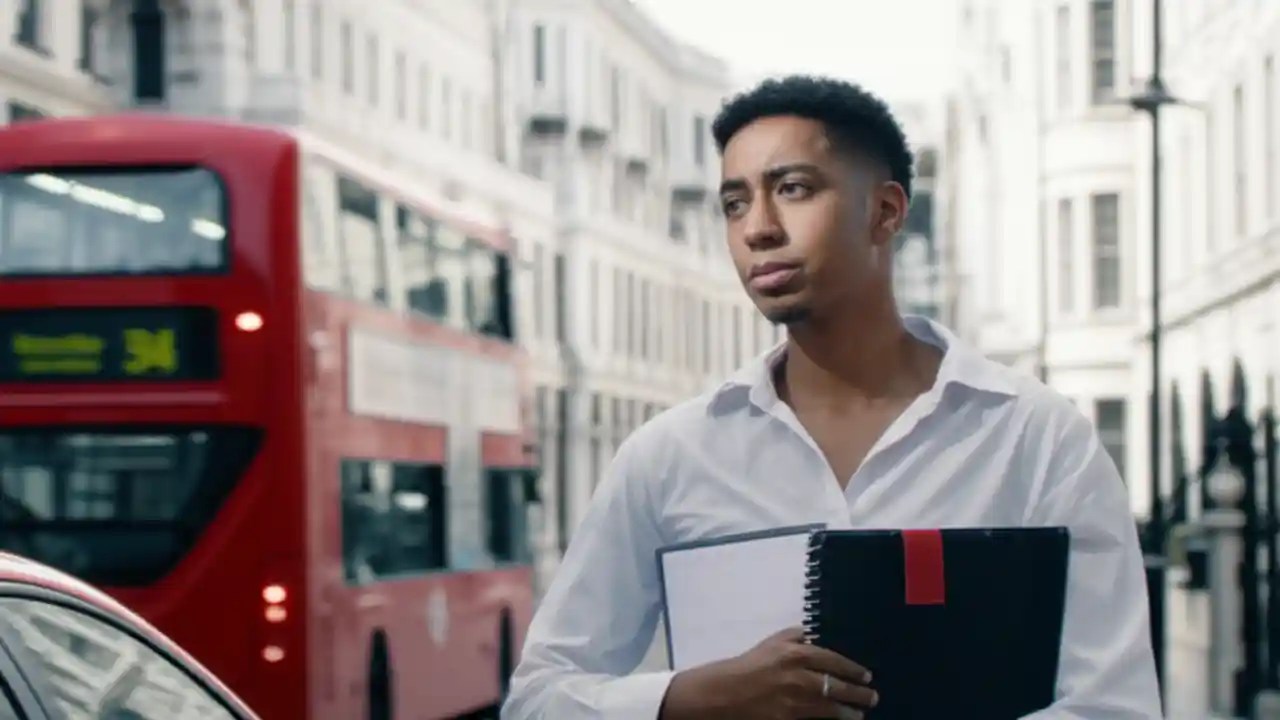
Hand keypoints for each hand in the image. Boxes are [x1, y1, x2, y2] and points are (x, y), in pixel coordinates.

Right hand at [659, 626, 878, 719]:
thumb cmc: (746, 665)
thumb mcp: (771, 642)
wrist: (722, 693)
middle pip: (837, 686)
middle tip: (872, 697)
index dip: (852, 669)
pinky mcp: (788, 719)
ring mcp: (794, 701)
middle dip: (858, 693)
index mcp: (796, 654)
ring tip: (860, 714)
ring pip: (830, 707)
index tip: (866, 675)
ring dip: (848, 711)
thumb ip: (794, 637)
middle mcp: (799, 677)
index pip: (833, 661)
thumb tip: (815, 636)